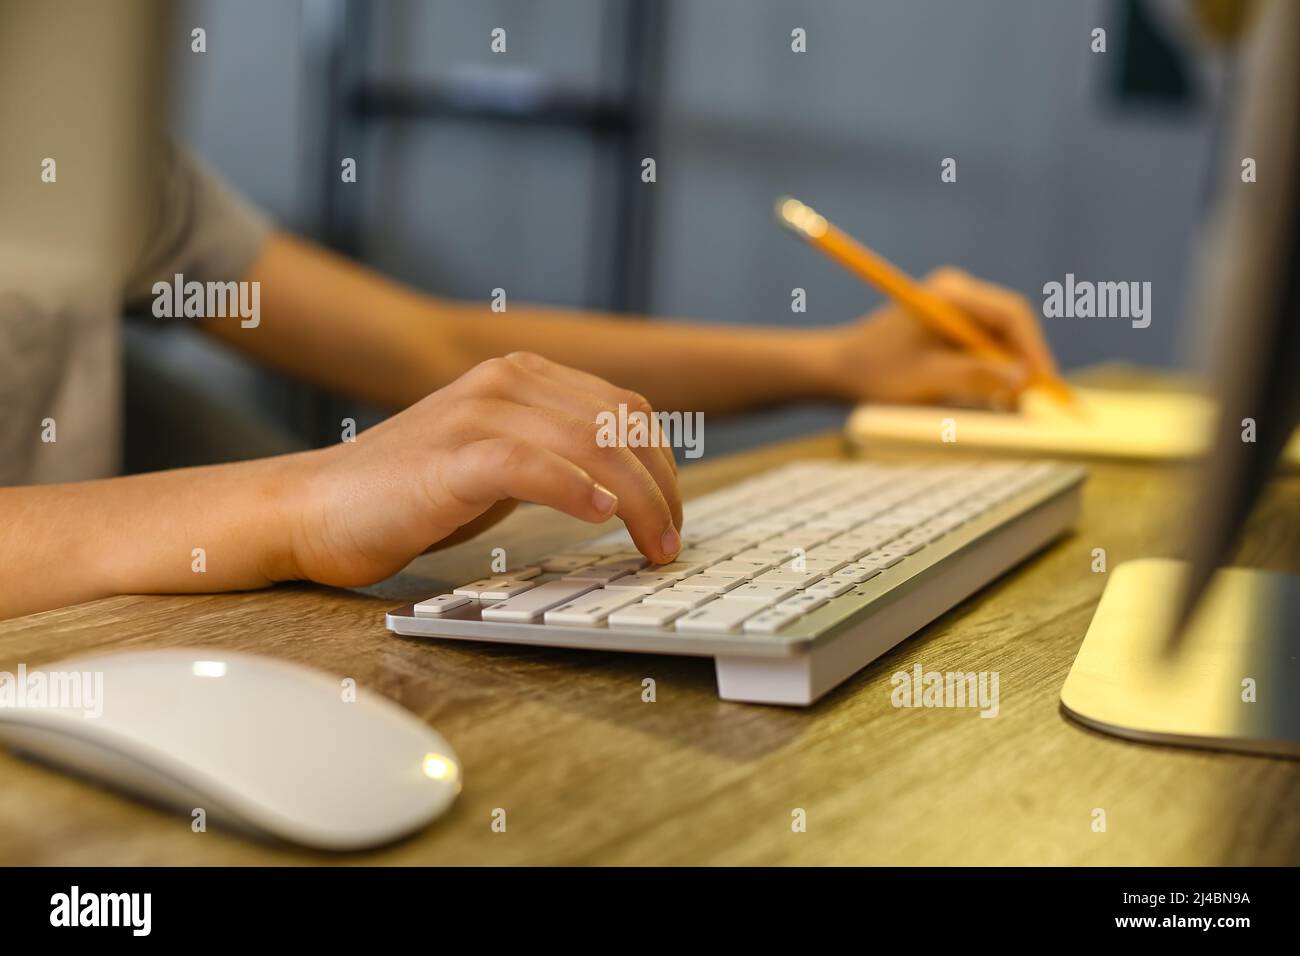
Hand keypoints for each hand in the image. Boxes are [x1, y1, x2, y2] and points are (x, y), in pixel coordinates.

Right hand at [279, 352, 682, 587]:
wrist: (312, 508)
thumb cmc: (406, 494)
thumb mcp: (495, 459)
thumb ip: (552, 452)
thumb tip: (625, 483)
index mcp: (521, 376)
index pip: (626, 408)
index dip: (664, 465)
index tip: (674, 517)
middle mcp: (505, 381)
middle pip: (620, 427)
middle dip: (662, 491)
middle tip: (670, 545)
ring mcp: (477, 415)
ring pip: (591, 445)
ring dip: (637, 501)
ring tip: (651, 547)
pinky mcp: (450, 459)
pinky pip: (531, 464)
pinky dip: (576, 489)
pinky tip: (599, 516)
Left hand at [820, 267, 1058, 406]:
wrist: (836, 370)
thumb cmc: (875, 372)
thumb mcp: (929, 378)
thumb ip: (976, 376)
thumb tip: (1023, 379)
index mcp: (951, 293)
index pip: (1011, 314)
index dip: (1033, 350)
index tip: (1044, 383)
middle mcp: (955, 293)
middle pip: (1008, 326)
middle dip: (1023, 363)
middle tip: (1035, 400)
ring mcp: (951, 308)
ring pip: (997, 339)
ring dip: (1007, 370)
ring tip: (1013, 403)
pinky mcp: (946, 327)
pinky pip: (980, 346)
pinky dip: (990, 370)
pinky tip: (993, 396)